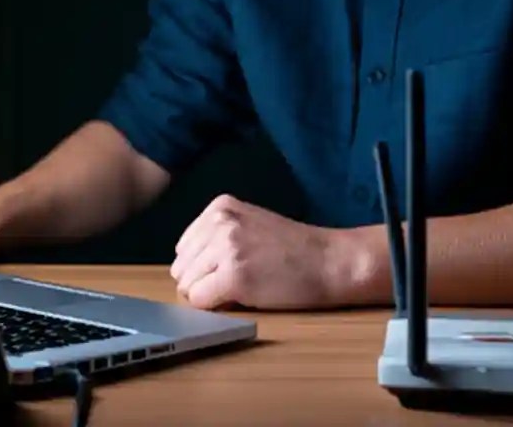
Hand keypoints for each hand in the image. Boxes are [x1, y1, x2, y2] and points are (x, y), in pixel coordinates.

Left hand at [169, 194, 363, 309]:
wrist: (330, 261)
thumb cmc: (295, 249)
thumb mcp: (250, 225)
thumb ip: (218, 236)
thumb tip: (185, 267)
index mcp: (220, 206)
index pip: (185, 246)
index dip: (202, 265)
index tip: (229, 267)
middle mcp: (219, 222)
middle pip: (182, 266)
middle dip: (201, 280)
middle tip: (234, 281)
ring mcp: (225, 248)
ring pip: (187, 285)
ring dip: (208, 294)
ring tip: (240, 288)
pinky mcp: (233, 276)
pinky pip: (199, 300)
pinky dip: (213, 306)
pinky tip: (239, 298)